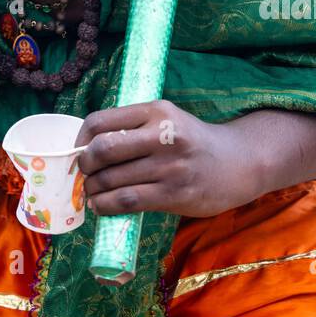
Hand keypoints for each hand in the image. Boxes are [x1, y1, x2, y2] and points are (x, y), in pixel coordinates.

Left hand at [76, 100, 259, 219]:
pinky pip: (128, 201)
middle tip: (83, 173)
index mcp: (156, 110)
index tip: (77, 151)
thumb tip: (87, 147)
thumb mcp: (166, 119)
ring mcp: (169, 166)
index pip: (101, 121)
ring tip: (91, 192)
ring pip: (112, 179)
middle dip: (84, 165)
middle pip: (103, 149)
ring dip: (93, 189)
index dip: (80, 138)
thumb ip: (133, 127)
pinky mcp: (175, 194)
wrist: (238, 162)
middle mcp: (162, 135)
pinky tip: (101, 206)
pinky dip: (106, 205)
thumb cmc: (192, 141)